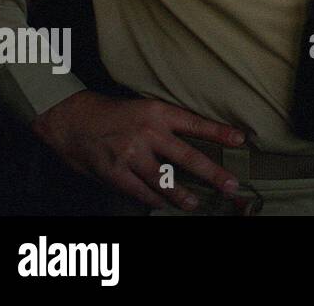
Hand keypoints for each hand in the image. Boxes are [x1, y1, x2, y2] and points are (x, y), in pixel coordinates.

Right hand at [30, 90, 245, 210]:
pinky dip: (153, 199)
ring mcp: (131, 153)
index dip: (220, 132)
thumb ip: (167, 125)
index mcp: (159, 112)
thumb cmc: (112, 114)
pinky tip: (163, 204)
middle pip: (188, 157)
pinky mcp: (115, 171)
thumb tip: (194, 141)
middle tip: (230, 185)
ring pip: (165, 180)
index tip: (241, 140)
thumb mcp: (144, 108)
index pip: (196, 123)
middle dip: (212, 173)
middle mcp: (148, 132)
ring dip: (182, 195)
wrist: (72, 118)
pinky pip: (140, 191)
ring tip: (195, 204)